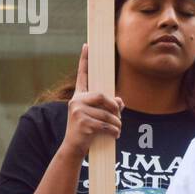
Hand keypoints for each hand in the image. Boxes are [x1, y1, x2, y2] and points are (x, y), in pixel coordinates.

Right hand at [60, 43, 122, 159]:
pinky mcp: (82, 122)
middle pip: (102, 96)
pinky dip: (114, 131)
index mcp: (79, 97)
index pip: (83, 76)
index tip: (87, 45)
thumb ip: (110, 106)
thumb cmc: (87, 131)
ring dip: (117, 124)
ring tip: (117, 130)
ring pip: (107, 113)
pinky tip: (114, 136)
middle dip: (113, 108)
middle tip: (118, 117)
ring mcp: (78, 112)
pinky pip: (106, 124)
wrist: (74, 147)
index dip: (84, 60)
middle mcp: (76, 101)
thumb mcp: (99, 116)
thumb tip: (120, 101)